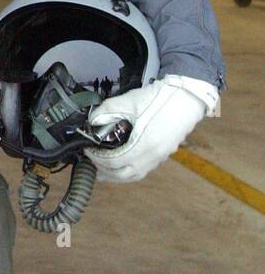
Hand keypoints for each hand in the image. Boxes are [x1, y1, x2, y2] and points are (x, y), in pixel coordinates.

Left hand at [85, 75, 218, 182]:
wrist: (186, 98)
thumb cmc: (159, 99)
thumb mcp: (127, 101)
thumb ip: (105, 111)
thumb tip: (91, 121)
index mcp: (144, 144)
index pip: (114, 161)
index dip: (96, 158)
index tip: (87, 149)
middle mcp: (153, 155)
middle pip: (124, 174)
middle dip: (104, 170)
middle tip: (91, 160)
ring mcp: (160, 157)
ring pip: (135, 175)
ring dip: (116, 175)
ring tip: (101, 170)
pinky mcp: (163, 155)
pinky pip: (143, 170)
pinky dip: (128, 171)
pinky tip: (120, 166)